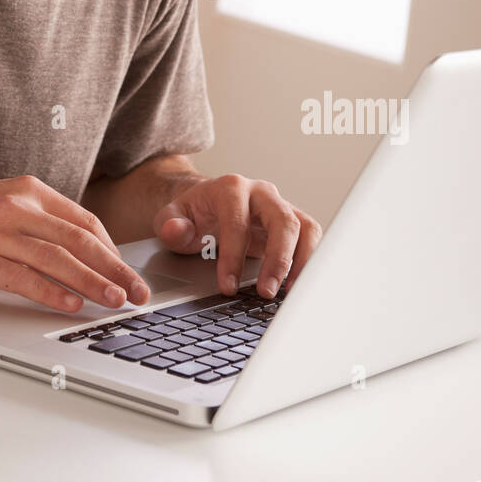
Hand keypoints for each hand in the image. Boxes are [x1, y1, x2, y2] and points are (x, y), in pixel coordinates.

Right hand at [0, 175, 151, 313]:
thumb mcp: (3, 206)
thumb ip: (38, 223)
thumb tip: (80, 255)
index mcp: (29, 191)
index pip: (84, 221)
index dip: (111, 250)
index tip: (127, 272)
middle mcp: (18, 206)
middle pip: (80, 239)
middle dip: (115, 269)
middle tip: (138, 292)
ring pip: (59, 259)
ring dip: (93, 283)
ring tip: (116, 301)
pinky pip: (25, 277)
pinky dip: (53, 292)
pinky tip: (73, 304)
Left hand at [152, 173, 322, 298]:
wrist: (206, 203)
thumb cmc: (192, 213)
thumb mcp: (170, 216)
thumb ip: (169, 224)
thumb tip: (175, 230)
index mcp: (230, 188)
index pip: (238, 221)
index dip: (233, 255)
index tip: (227, 286)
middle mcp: (261, 194)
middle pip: (282, 220)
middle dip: (277, 258)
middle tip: (266, 292)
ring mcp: (280, 207)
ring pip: (306, 227)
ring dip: (302, 262)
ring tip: (291, 293)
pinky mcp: (293, 224)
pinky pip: (310, 239)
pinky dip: (310, 262)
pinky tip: (299, 287)